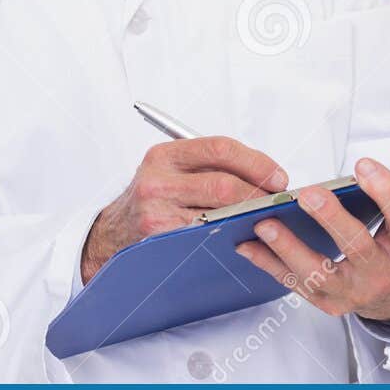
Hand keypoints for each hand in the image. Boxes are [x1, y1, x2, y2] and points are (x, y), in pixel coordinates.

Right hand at [81, 137, 287, 283]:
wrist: (111, 234)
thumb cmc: (154, 198)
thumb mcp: (171, 169)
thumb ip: (209, 165)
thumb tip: (266, 173)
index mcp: (165, 155)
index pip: (220, 148)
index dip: (256, 162)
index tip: (279, 176)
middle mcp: (158, 181)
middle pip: (224, 184)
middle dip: (258, 193)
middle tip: (276, 201)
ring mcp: (157, 214)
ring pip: (219, 214)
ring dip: (249, 217)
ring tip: (266, 217)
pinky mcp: (160, 241)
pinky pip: (207, 237)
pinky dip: (231, 235)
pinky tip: (243, 235)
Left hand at [235, 130, 389, 322]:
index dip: (384, 191)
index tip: (362, 164)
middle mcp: (384, 274)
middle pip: (357, 246)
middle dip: (331, 219)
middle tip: (307, 194)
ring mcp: (355, 292)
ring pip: (320, 273)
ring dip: (289, 248)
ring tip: (266, 222)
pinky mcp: (330, 302)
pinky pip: (297, 285)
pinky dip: (270, 265)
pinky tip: (249, 245)